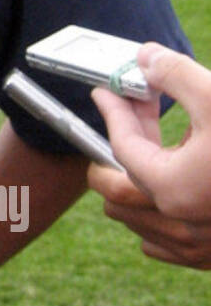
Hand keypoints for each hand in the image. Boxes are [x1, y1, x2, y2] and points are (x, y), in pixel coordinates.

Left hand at [88, 43, 210, 268]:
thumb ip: (177, 75)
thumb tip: (145, 58)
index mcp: (171, 187)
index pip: (121, 146)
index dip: (114, 112)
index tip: (108, 93)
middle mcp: (178, 223)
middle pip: (115, 193)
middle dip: (114, 152)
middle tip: (131, 115)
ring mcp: (197, 247)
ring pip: (137, 220)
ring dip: (137, 183)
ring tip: (163, 144)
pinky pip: (166, 244)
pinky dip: (159, 214)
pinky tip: (183, 181)